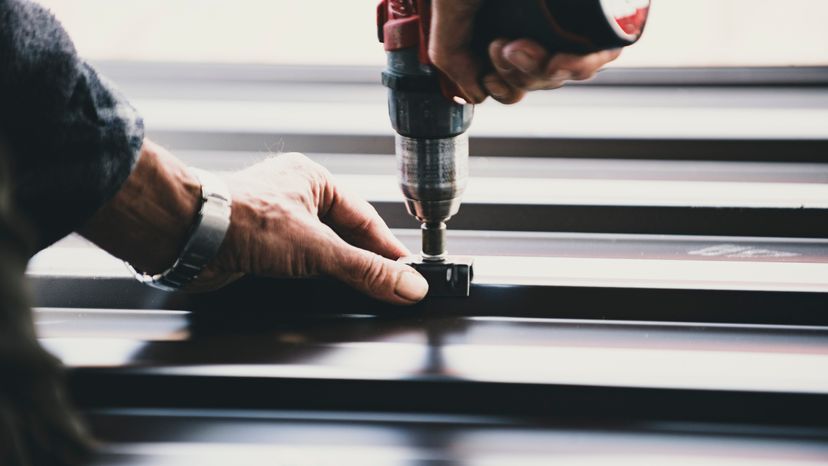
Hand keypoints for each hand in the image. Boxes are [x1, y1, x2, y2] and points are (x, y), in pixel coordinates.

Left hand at [194, 153, 428, 304]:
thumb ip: (364, 270)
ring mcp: (276, 221)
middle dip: (365, 261)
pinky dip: (316, 276)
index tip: (408, 275)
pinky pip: (300, 262)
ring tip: (363, 290)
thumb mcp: (317, 248)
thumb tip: (406, 284)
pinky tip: (324, 289)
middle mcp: (295, 196)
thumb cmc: (240, 220)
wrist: (186, 236)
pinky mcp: (260, 245)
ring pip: (322, 249)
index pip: (365, 219)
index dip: (388, 250)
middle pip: (345, 235)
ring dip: (340, 270)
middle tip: (392, 287)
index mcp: (314, 180)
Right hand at [429, 0, 621, 103]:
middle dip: (519, 76)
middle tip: (506, 46)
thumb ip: (450, 51)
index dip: (501, 86)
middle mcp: (533, 19)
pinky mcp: (595, 13)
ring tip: (521, 44)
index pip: (508, 76)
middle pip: (535, 80)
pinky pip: (599, 54)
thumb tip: (475, 96)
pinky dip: (583, 63)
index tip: (489, 70)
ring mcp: (564, 15)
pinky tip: (565, 55)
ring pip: (563, 73)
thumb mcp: (451, 2)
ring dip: (543, 72)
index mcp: (500, 19)